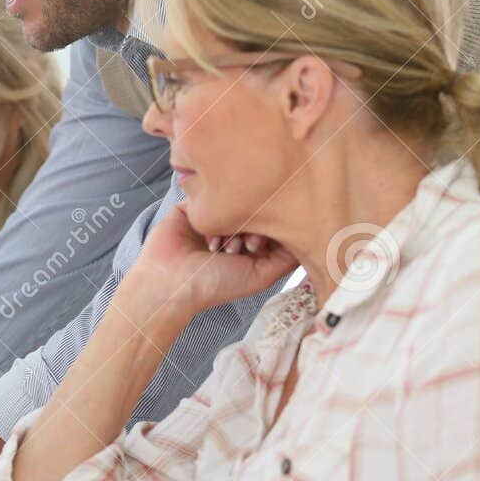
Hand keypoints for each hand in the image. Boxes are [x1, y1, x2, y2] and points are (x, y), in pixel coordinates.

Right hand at [116, 206, 296, 340]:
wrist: (172, 282)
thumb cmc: (215, 284)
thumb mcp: (261, 275)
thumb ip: (287, 257)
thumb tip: (307, 234)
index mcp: (251, 243)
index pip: (272, 222)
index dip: (271, 229)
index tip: (258, 247)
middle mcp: (234, 227)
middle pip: (255, 210)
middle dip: (252, 226)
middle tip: (244, 245)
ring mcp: (213, 215)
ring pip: (233, 203)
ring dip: (231, 225)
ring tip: (222, 248)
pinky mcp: (191, 206)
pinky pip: (207, 196)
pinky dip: (211, 216)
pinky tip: (207, 238)